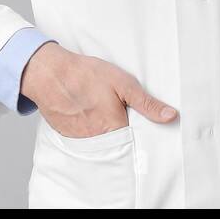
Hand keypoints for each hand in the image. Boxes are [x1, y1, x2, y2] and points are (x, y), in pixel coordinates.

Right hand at [21, 42, 177, 137]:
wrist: (48, 73)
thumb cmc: (86, 74)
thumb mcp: (122, 83)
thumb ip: (147, 103)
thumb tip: (171, 116)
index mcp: (115, 129)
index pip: (136, 143)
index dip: (139, 134)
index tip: (139, 124)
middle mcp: (98, 141)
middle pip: (118, 145)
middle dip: (121, 133)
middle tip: (115, 113)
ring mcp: (81, 141)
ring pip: (100, 144)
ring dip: (103, 133)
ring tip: (99, 113)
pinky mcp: (67, 137)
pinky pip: (84, 141)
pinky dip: (87, 132)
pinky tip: (86, 115)